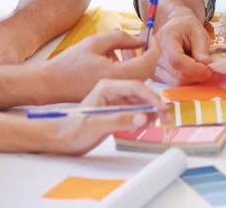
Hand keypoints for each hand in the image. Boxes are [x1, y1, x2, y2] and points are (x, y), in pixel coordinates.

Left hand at [43, 79, 166, 155]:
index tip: (161, 108)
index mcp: (106, 86)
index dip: (150, 97)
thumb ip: (119, 121)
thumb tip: (142, 117)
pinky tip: (142, 127)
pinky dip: (142, 119)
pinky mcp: (116, 112)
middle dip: (153, 105)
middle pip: (140, 93)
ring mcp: (115, 101)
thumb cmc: (71, 129)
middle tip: (165, 118)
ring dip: (149, 113)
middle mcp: (112, 91)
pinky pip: (135, 112)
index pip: (135, 86)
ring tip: (152, 125)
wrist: (60, 138)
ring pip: (139, 103)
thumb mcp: (95, 125)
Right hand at [46, 30, 159, 100]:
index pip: (149, 61)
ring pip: (140, 76)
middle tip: (142, 37)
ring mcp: (117, 94)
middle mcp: (120, 87)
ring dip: (140, 60)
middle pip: (148, 70)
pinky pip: (129, 81)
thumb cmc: (70, 64)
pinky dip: (130, 67)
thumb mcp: (95, 43)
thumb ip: (121, 38)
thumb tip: (140, 39)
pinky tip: (117, 57)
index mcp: (118, 74)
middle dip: (149, 52)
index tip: (151, 34)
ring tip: (128, 44)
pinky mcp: (112, 96)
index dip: (154, 46)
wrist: (51, 85)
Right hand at [152, 6, 212, 85]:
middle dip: (197, 75)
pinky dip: (185, 80)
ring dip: (192, 79)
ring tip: (199, 68)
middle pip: (177, 75)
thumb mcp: (199, 33)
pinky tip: (189, 70)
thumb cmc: (187, 28)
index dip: (195, 69)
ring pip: (176, 82)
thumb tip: (206, 65)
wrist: (174, 26)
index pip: (177, 61)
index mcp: (165, 37)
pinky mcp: (155, 74)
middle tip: (209, 70)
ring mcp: (151, 65)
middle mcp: (153, 53)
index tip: (209, 70)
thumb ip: (202, 49)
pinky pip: (173, 83)